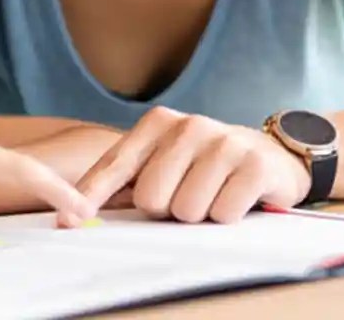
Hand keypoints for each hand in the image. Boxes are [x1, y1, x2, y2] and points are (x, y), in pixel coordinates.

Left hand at [69, 107, 310, 225]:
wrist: (273, 154)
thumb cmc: (207, 164)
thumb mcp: (166, 160)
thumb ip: (125, 180)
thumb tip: (78, 211)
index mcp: (159, 123)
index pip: (116, 165)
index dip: (92, 195)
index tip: (70, 220)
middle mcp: (189, 126)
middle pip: (151, 199)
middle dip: (167, 210)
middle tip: (188, 194)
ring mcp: (223, 142)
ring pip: (186, 210)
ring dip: (200, 215)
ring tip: (214, 195)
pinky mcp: (254, 165)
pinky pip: (222, 214)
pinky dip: (227, 216)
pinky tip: (237, 198)